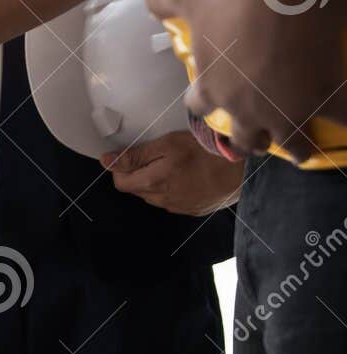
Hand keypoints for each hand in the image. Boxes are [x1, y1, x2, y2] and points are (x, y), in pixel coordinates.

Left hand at [102, 131, 241, 215]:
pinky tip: (188, 175)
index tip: (132, 155)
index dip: (122, 167)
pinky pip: (174, 201)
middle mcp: (164, 200)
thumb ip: (136, 155)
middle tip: (157, 156)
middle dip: (140, 173)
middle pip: (137, 189)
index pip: (121, 182)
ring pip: (155, 196)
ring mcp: (180, 207)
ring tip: (175, 164)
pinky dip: (174, 188)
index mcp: (153, 183)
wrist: (247, 170)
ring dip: (157, 181)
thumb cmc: (208, 152)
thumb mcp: (168, 144)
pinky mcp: (195, 210)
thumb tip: (107, 161)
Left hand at [146, 0, 346, 158]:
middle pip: (244, 136)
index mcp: (212, 86)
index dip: (206, 102)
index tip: (213, 101)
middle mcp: (246, 107)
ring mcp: (286, 109)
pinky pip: (344, 122)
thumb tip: (148, 1)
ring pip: (290, 143)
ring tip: (301, 148)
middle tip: (257, 138)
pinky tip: (346, 120)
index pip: (200, 106)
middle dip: (249, 138)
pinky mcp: (324, 100)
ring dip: (295, 145)